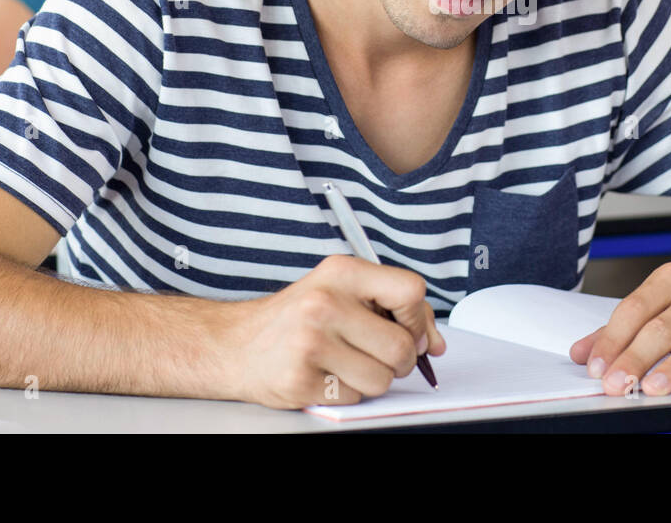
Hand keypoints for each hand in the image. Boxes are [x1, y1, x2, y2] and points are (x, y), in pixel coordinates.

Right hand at [224, 255, 445, 408]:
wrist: (236, 343)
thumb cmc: (297, 317)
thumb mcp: (343, 292)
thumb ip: (394, 309)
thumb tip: (434, 343)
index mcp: (342, 272)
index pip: (411, 292)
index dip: (419, 318)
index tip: (410, 330)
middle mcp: (326, 303)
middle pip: (401, 346)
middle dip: (400, 361)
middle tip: (380, 355)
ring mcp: (311, 343)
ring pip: (381, 379)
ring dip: (373, 379)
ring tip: (346, 364)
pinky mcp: (301, 380)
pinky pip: (353, 398)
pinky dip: (346, 393)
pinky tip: (325, 375)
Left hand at [569, 263, 670, 394]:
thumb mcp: (665, 305)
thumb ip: (623, 328)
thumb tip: (580, 352)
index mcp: (669, 281)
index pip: (633, 310)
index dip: (611, 340)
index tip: (595, 366)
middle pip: (660, 328)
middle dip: (634, 359)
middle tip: (616, 385)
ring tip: (654, 389)